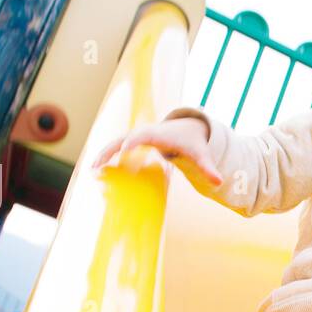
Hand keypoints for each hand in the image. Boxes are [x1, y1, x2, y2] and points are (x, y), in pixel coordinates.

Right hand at [91, 117, 222, 187]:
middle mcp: (143, 133)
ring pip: (114, 143)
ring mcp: (135, 137)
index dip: (134, 141)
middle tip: (98, 164)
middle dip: (110, 150)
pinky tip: (95, 170)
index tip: (125, 150)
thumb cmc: (192, 142)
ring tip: (91, 170)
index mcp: (158, 134)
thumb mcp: (201, 155)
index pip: (143, 136)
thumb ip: (208, 168)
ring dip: (102, 155)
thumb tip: (220, 182)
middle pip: (122, 139)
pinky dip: (104, 156)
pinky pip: (114, 148)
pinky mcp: (131, 143)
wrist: (186, 129)